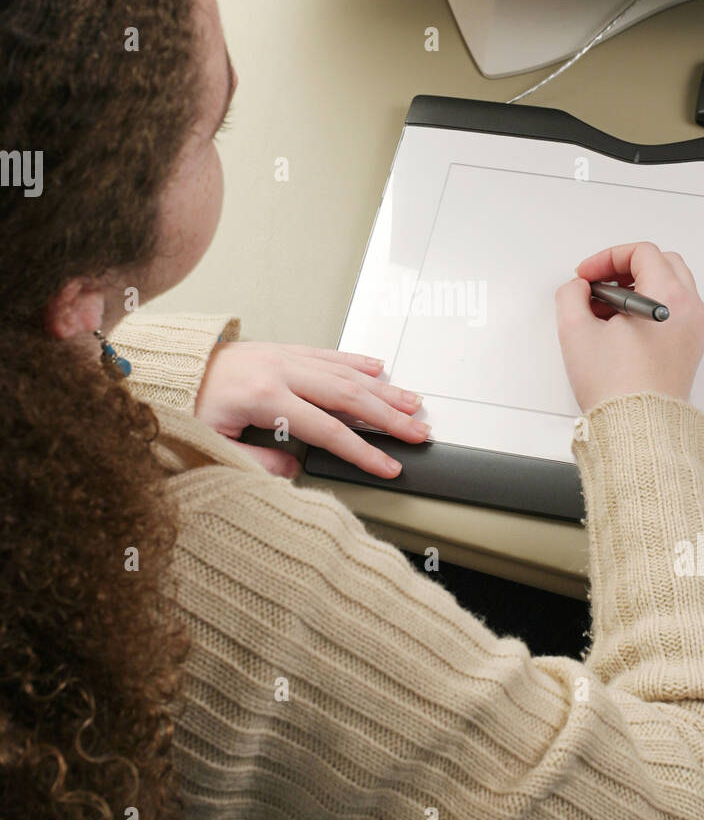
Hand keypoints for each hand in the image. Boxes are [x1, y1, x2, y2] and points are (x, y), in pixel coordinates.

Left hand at [194, 341, 427, 478]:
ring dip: (382, 389)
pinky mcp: (282, 349)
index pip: (327, 430)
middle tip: (418, 432)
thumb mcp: (213, 444)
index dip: (362, 451)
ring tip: (412, 404)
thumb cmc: (186, 406)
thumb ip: (256, 462)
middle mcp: (280, 370)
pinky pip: (328, 354)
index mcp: (264, 397)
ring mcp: (283, 356)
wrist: (168, 369)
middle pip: (348, 396)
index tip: (388, 466)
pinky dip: (357, 362)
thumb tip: (295, 470)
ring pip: (345, 372)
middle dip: (388, 417)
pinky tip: (379, 369)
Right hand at [555, 242, 703, 413]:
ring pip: (668, 287)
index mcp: (669, 297)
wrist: (638, 429)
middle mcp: (689, 310)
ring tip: (604, 310)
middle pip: (661, 264)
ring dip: (635, 288)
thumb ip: (571, 295)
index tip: (587, 275)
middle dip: (624, 269)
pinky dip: (646, 308)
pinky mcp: (689, 349)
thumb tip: (578, 289)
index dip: (606, 258)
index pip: (642, 253)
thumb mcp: (576, 331)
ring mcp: (693, 330)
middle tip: (598, 284)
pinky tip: (619, 328)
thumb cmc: (618, 388)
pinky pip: (671, 312)